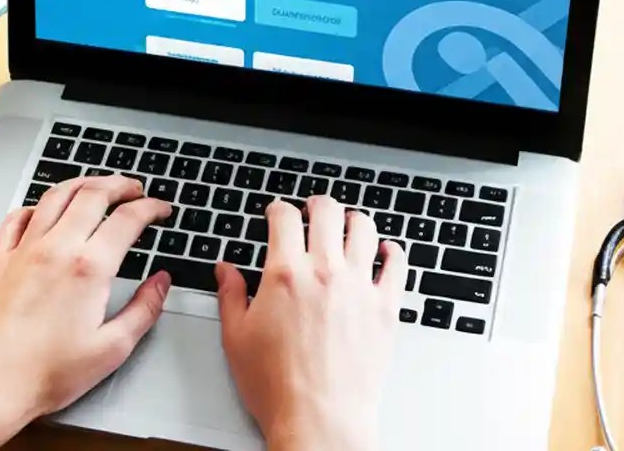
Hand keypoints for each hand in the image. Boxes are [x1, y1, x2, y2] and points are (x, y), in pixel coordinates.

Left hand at [0, 175, 172, 450]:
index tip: (161, 208)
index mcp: (89, 268)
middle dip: (120, 184)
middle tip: (134, 188)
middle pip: (92, 194)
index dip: (151, 207)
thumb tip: (161, 283)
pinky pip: (17, 218)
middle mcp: (56, 249)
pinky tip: (43, 211)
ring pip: (55, 196)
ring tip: (97, 185)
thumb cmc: (46, 374)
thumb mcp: (112, 348)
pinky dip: (36, 206)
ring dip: (82, 183)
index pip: (128, 218)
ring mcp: (23, 251)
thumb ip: (144, 309)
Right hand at [216, 196, 406, 450]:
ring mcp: (359, 287)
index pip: (284, 217)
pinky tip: (385, 251)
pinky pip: (397, 263)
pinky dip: (392, 250)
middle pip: (327, 211)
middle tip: (313, 210)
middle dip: (317, 204)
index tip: (277, 213)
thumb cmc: (277, 386)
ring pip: (364, 228)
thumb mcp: (237, 338)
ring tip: (348, 225)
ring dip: (354, 220)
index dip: (277, 208)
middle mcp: (324, 272)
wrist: (319, 419)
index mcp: (285, 275)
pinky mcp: (385, 306)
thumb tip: (226, 270)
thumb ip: (231, 295)